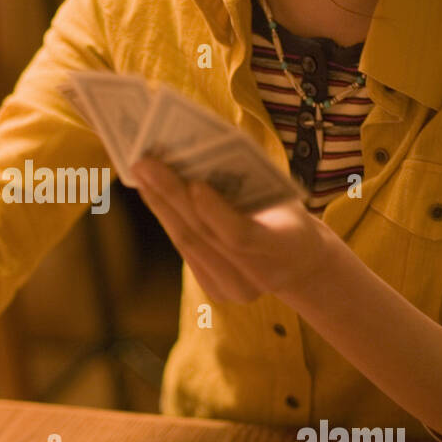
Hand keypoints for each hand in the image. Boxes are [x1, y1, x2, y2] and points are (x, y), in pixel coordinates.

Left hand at [131, 158, 335, 303]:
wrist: (301, 264)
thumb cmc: (289, 217)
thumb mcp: (285, 198)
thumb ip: (251, 184)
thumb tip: (200, 151)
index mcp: (284, 248)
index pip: (241, 236)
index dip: (215, 211)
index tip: (194, 183)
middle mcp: (258, 277)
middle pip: (204, 235)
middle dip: (170, 196)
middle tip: (144, 164)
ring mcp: (233, 289)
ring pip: (188, 242)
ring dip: (160, 204)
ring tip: (140, 174)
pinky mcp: (214, 289)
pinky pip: (186, 248)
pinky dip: (167, 217)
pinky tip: (151, 193)